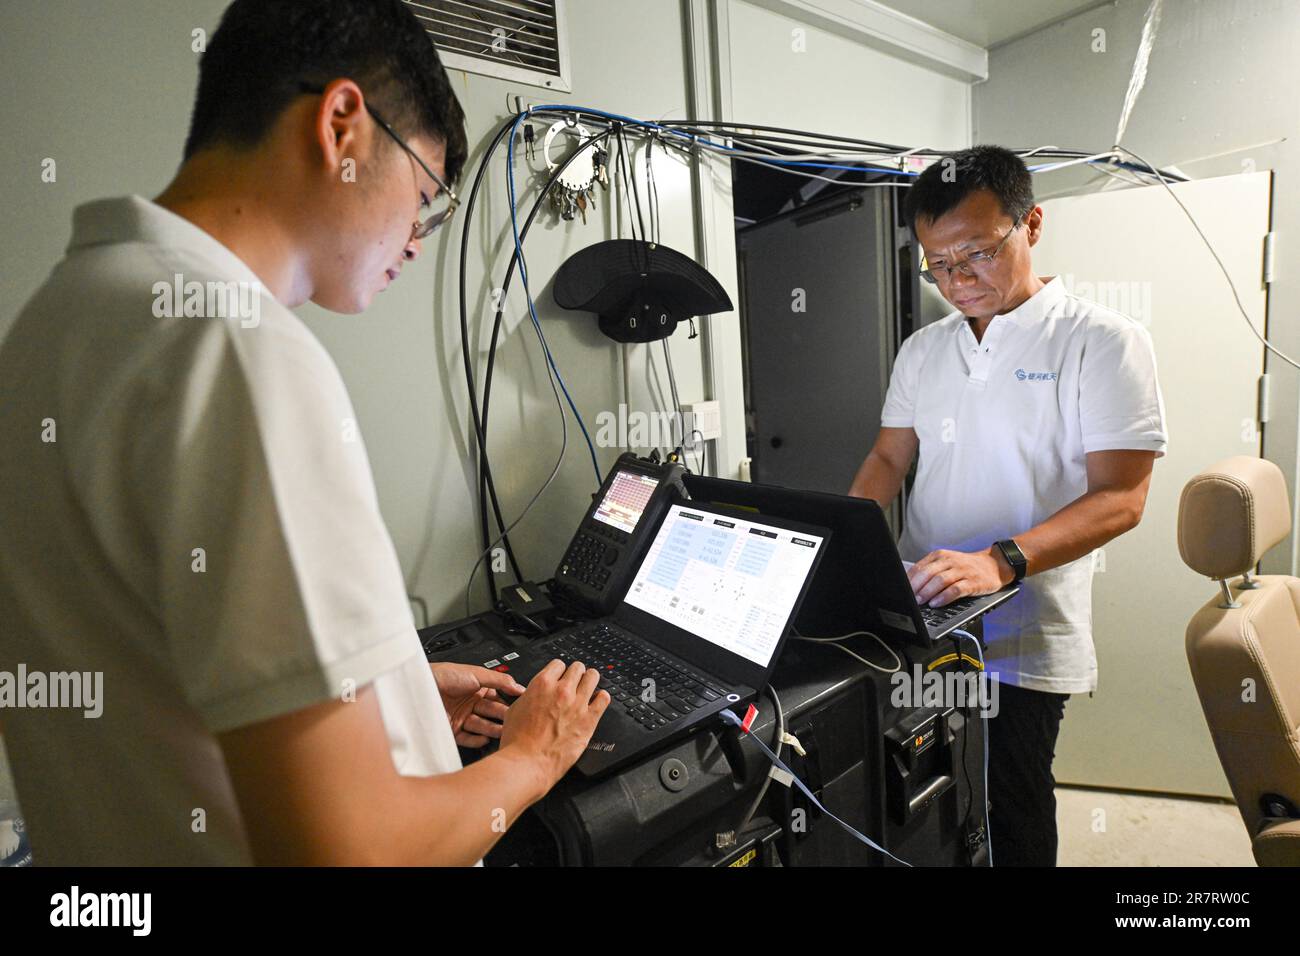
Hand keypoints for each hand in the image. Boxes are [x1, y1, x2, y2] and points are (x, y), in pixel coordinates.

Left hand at [429, 662, 525, 747]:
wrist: (419, 687)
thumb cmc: (443, 675)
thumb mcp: (477, 673)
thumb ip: (500, 680)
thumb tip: (519, 687)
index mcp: (478, 688)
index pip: (499, 698)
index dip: (509, 703)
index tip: (521, 708)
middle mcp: (471, 703)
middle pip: (492, 713)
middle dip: (503, 717)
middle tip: (513, 722)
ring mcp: (462, 717)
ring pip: (482, 726)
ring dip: (493, 729)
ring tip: (502, 731)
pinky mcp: (453, 731)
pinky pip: (468, 738)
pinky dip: (477, 740)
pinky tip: (484, 738)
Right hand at [498, 659, 610, 789]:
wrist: (527, 763)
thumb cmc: (518, 741)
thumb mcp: (515, 709)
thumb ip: (529, 696)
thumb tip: (534, 695)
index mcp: (542, 684)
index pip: (558, 664)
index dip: (559, 671)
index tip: (560, 676)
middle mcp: (562, 691)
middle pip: (577, 667)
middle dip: (576, 673)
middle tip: (575, 680)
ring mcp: (578, 704)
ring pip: (593, 677)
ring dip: (590, 680)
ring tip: (589, 685)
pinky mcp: (589, 720)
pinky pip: (604, 699)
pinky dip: (602, 697)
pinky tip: (598, 700)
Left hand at [907, 547, 1013, 606]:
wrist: (994, 564)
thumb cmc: (967, 567)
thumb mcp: (947, 563)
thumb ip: (931, 572)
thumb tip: (911, 587)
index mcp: (940, 556)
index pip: (920, 567)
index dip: (909, 580)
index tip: (902, 591)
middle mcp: (950, 561)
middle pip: (928, 573)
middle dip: (916, 587)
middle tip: (910, 598)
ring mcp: (962, 571)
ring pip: (940, 580)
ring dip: (928, 592)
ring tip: (920, 602)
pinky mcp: (973, 582)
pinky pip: (956, 590)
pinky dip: (944, 597)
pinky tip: (937, 603)